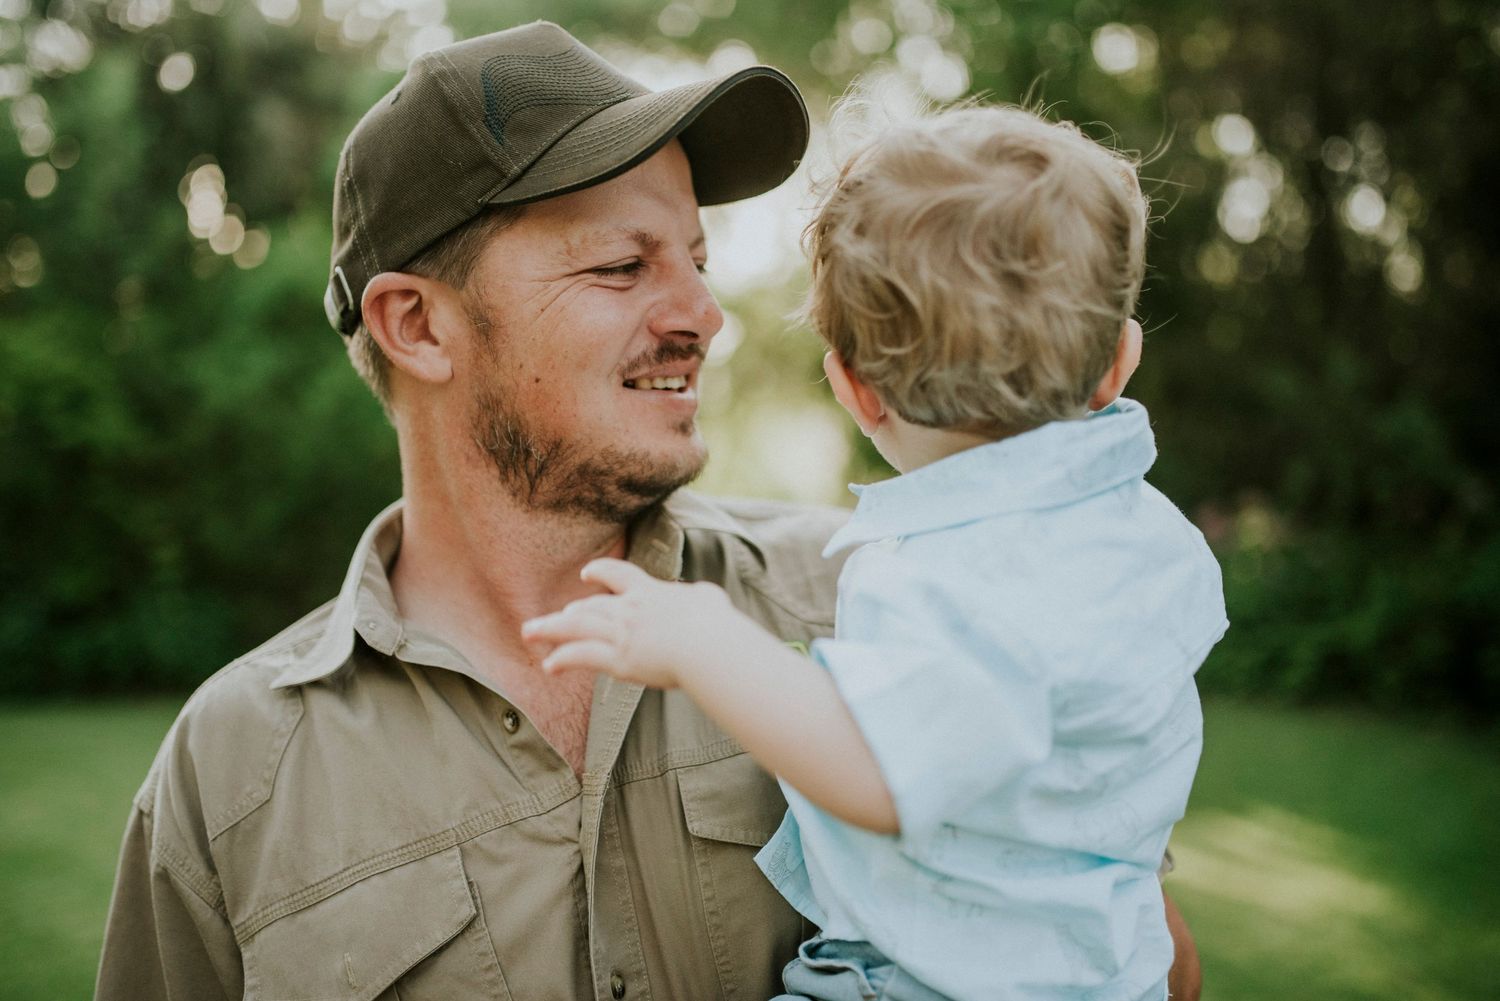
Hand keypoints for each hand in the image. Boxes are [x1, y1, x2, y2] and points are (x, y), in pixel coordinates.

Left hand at [521, 558, 738, 688]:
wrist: (707, 644)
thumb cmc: (715, 623)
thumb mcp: (710, 599)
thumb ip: (701, 596)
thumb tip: (705, 595)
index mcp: (650, 592)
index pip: (619, 575)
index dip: (600, 572)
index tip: (586, 573)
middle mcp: (629, 610)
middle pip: (589, 607)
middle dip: (568, 614)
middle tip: (553, 618)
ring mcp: (620, 634)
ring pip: (575, 628)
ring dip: (549, 630)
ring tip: (529, 633)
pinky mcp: (618, 658)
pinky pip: (581, 656)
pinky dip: (563, 659)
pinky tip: (549, 665)